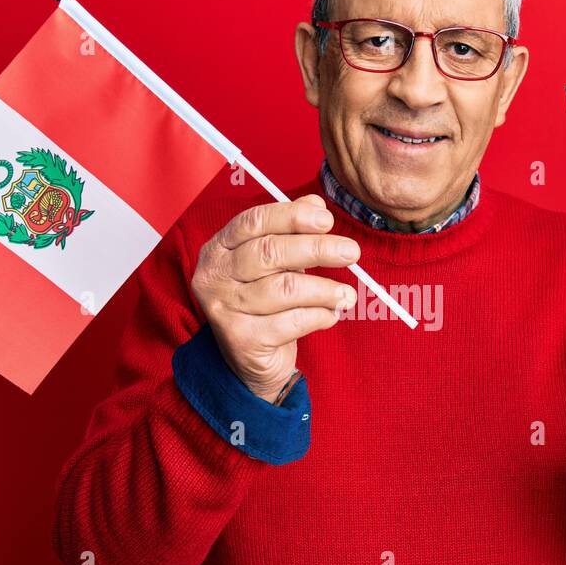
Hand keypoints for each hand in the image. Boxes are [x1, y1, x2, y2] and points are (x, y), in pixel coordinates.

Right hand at [191, 194, 359, 400]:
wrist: (250, 362)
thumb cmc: (265, 304)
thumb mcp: (275, 264)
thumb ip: (291, 232)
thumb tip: (316, 203)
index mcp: (219, 248)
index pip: (254, 222)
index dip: (292, 216)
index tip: (327, 219)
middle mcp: (214, 276)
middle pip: (270, 252)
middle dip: (317, 249)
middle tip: (351, 252)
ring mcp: (224, 309)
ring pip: (284, 289)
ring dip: (325, 289)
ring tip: (347, 294)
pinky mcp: (241, 339)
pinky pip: (291, 322)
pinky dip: (319, 316)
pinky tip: (331, 314)